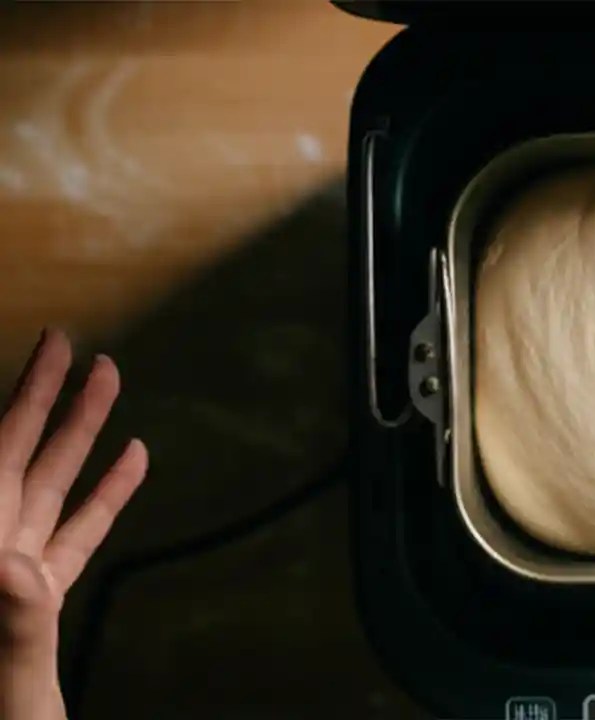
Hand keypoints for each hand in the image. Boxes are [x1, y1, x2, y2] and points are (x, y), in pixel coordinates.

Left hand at [0, 329, 146, 719]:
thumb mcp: (11, 695)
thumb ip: (15, 627)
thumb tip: (10, 564)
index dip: (22, 407)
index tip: (46, 356)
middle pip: (16, 464)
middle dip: (45, 402)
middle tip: (66, 343)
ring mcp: (16, 580)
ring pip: (48, 492)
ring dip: (83, 438)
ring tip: (110, 380)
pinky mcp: (40, 602)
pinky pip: (75, 535)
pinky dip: (105, 496)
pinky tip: (132, 459)